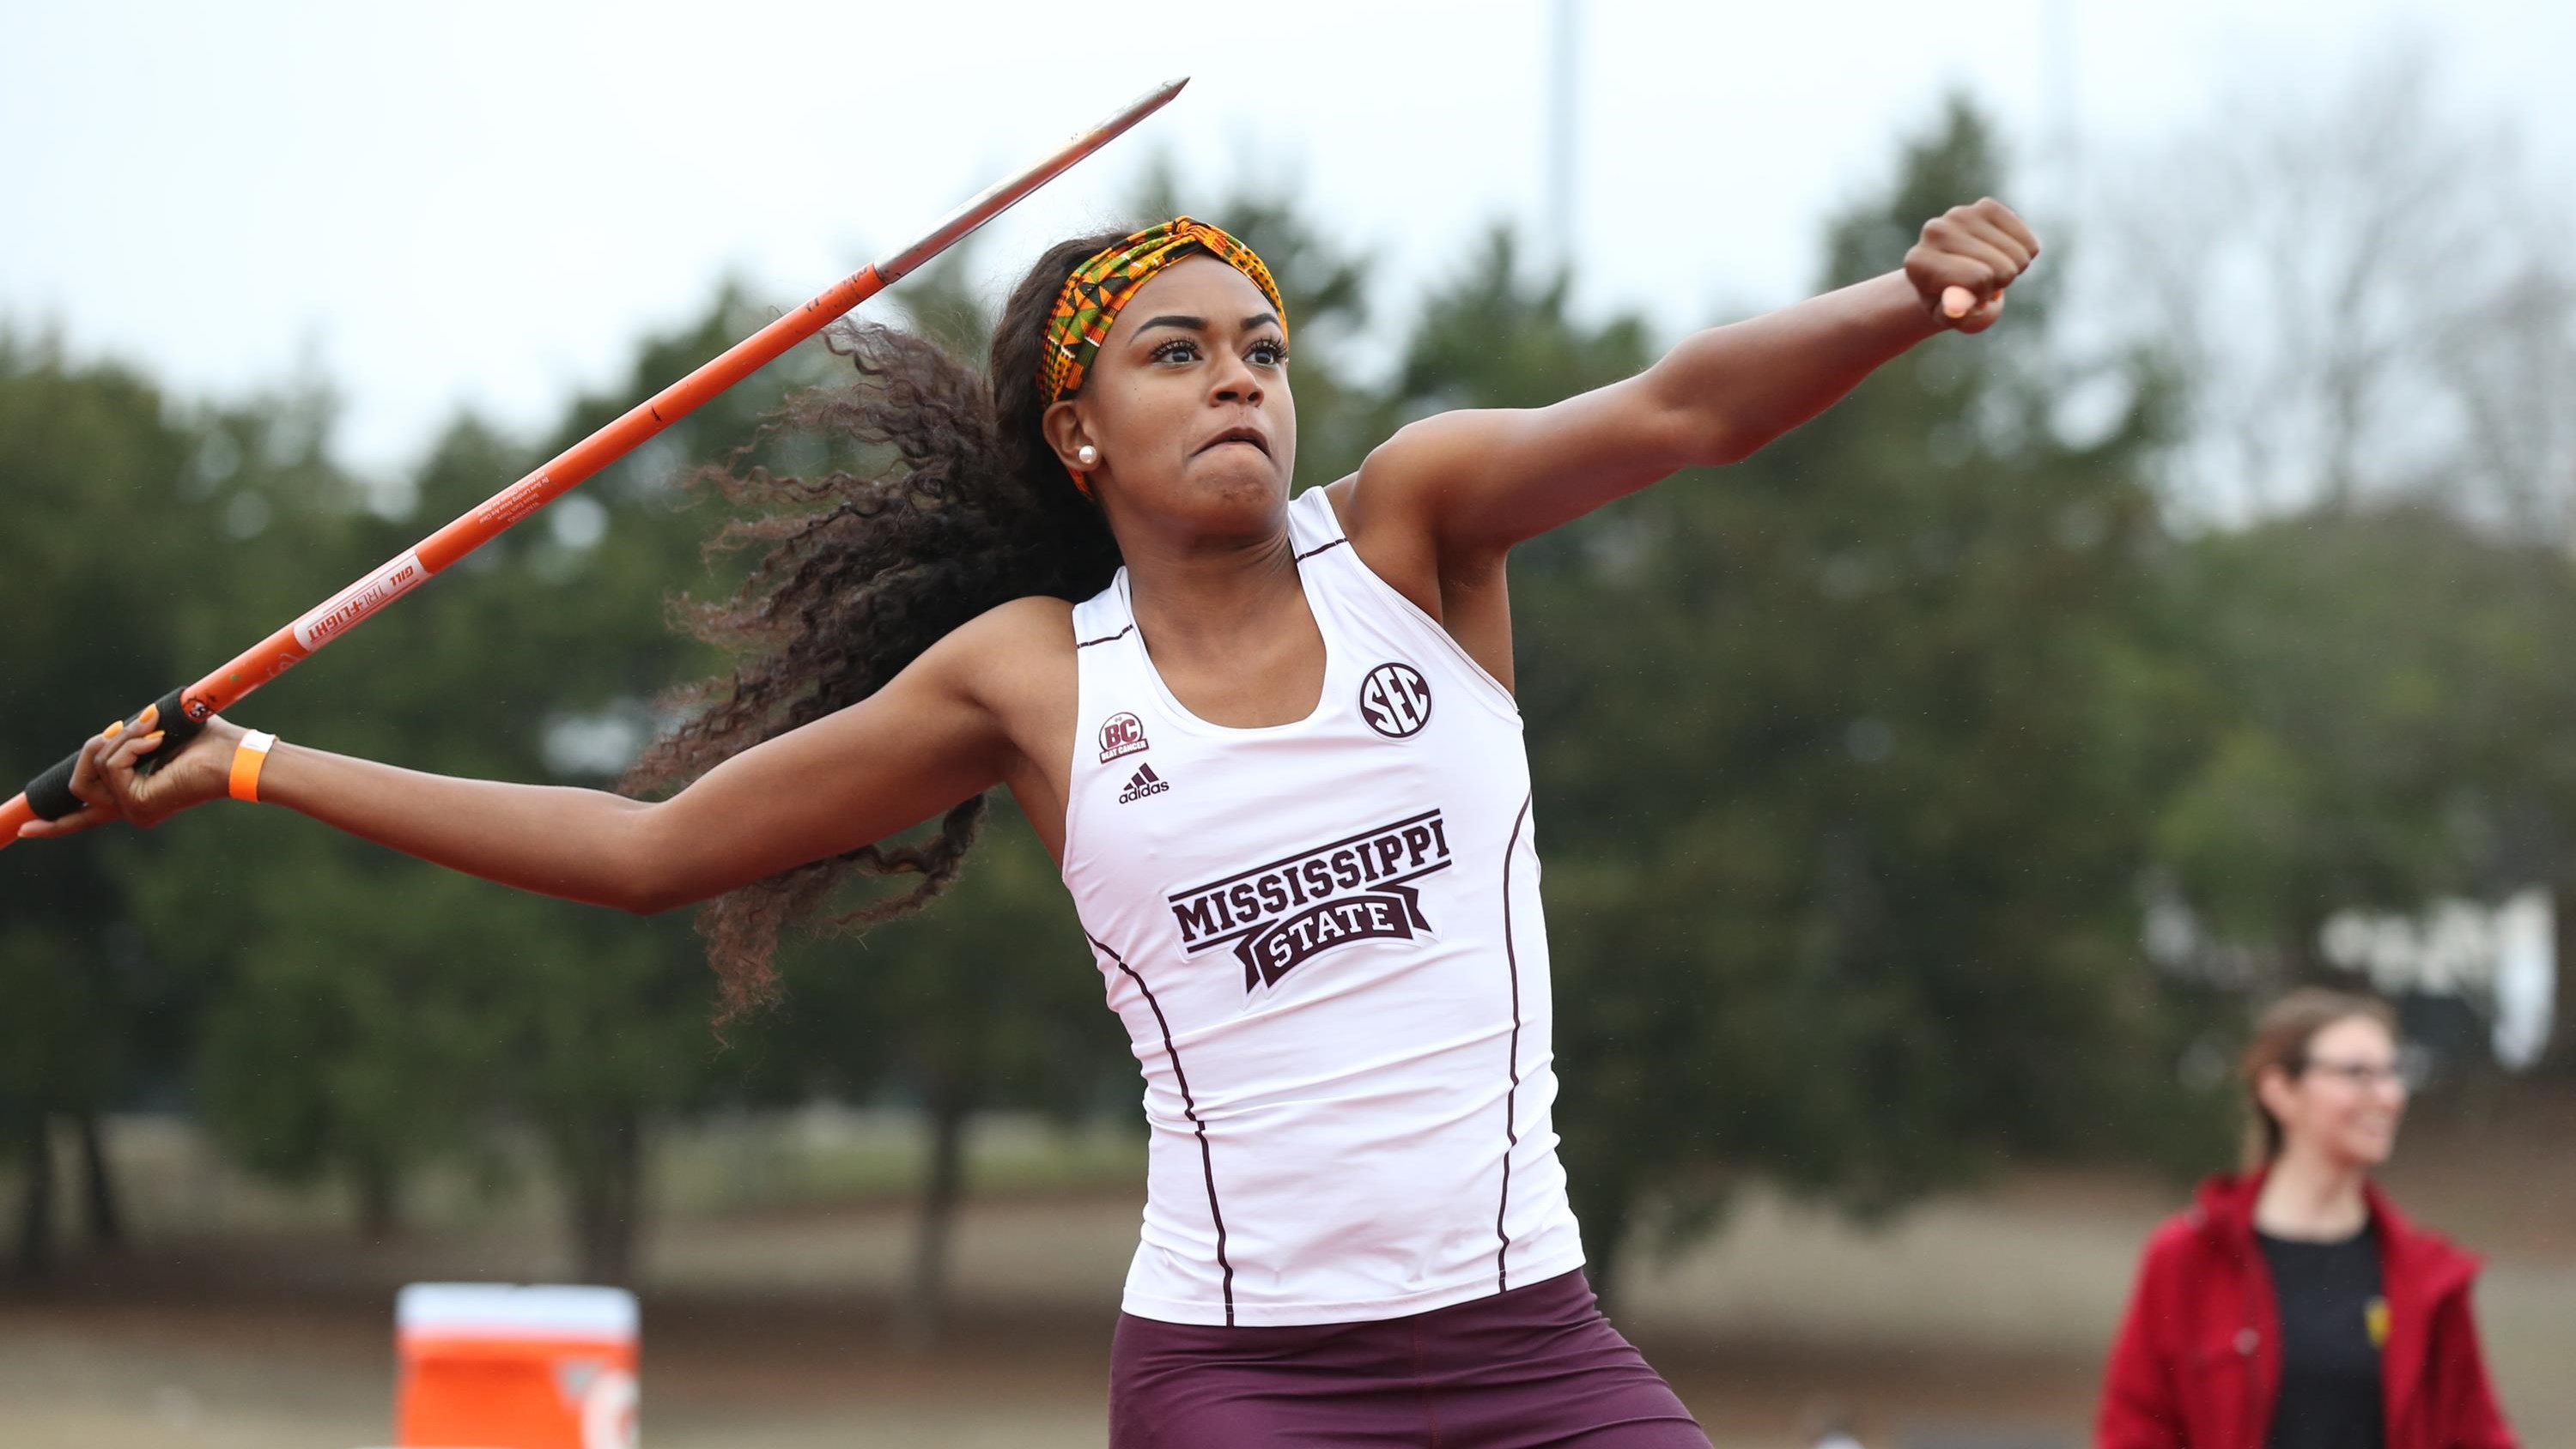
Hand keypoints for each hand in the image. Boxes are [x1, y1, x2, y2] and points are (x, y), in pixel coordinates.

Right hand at [14, 706, 247, 838]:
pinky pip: (111, 766)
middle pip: (77, 785)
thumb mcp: (161, 735)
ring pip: (92, 770)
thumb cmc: (213, 744)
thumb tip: (113, 731)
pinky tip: (158, 740)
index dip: (53, 825)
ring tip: (153, 730)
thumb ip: (134, 738)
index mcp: (135, 798)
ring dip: (119, 740)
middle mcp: (130, 811)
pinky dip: (130, 745)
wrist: (239, 758)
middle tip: (132, 727)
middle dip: (96, 748)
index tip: (23, 828)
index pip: (84, 819)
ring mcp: (132, 811)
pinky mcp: (136, 803)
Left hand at [1904, 197, 2039, 333]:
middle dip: (1996, 285)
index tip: (1963, 299)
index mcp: (1918, 262)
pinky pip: (2028, 242)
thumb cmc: (1951, 303)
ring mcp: (1960, 214)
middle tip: (1975, 284)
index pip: (1978, 280)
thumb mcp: (1951, 318)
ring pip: (2018, 256)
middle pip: (2001, 268)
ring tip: (1985, 270)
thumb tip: (1958, 304)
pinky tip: (2000, 255)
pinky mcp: (1986, 206)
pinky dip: (2023, 256)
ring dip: (2010, 271)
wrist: (1950, 276)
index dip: (1980, 298)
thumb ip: (1955, 314)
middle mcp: (1934, 231)